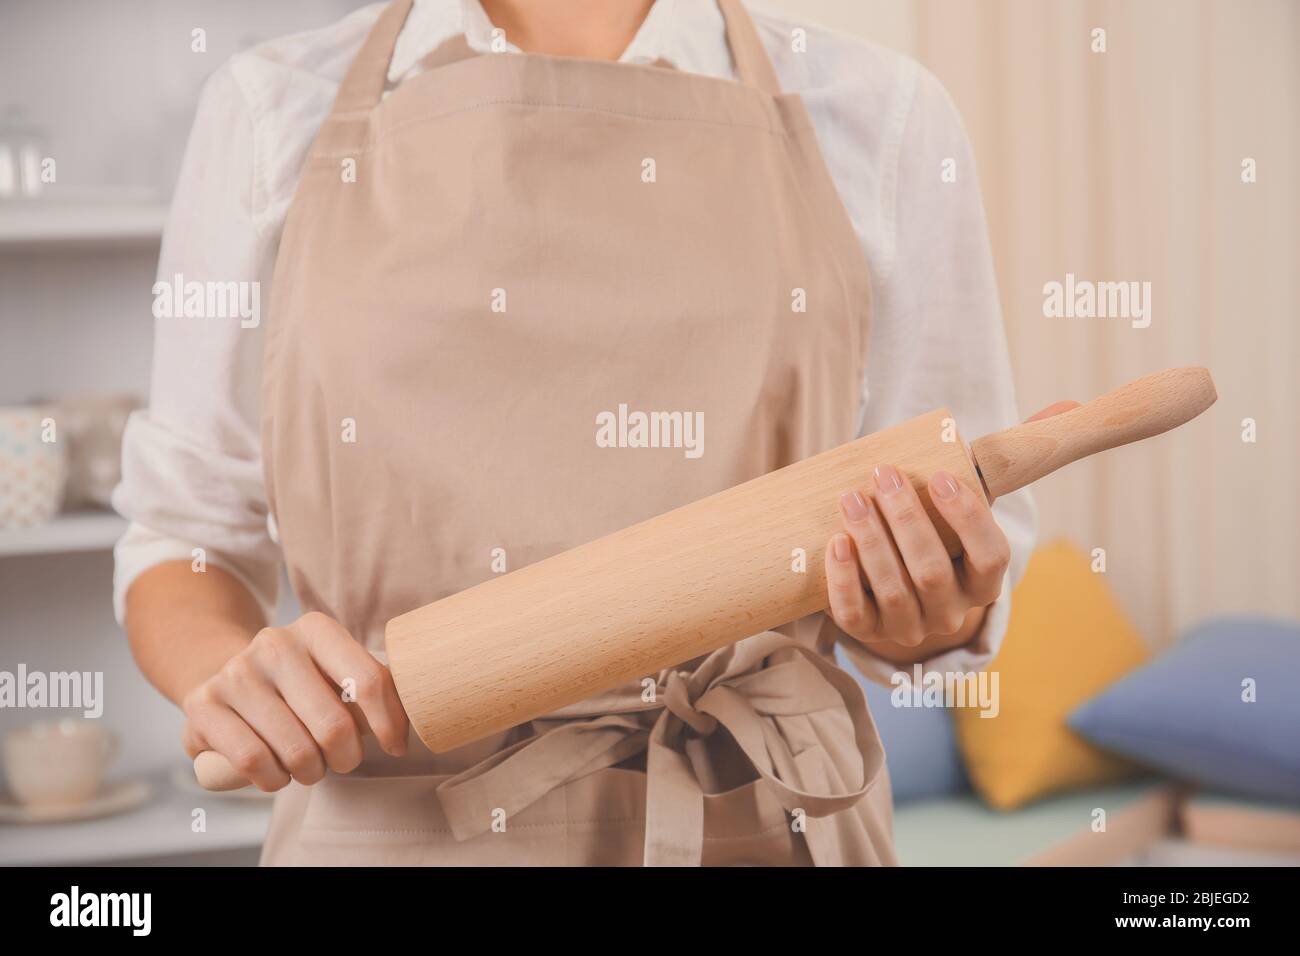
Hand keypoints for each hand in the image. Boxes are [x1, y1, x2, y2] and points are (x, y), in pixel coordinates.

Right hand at [180, 611, 408, 791]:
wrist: (221, 676)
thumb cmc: (298, 684)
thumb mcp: (334, 672)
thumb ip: (373, 685)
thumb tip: (426, 706)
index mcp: (316, 628)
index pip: (369, 681)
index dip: (390, 724)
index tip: (396, 747)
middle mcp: (274, 643)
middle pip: (334, 724)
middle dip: (347, 758)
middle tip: (342, 761)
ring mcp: (235, 673)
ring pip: (295, 749)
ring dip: (311, 772)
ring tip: (309, 766)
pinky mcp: (203, 705)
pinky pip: (253, 762)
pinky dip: (273, 780)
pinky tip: (276, 773)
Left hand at [825, 402, 1076, 652]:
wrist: (895, 595)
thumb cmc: (937, 535)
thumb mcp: (969, 506)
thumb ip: (1006, 463)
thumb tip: (1065, 405)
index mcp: (984, 582)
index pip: (991, 556)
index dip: (968, 517)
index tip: (940, 476)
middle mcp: (953, 612)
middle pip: (933, 572)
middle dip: (907, 519)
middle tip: (883, 473)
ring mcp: (910, 628)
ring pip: (894, 591)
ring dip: (871, 541)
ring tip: (850, 497)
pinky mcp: (868, 634)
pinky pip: (855, 614)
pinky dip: (844, 579)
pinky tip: (836, 542)